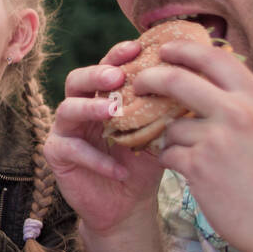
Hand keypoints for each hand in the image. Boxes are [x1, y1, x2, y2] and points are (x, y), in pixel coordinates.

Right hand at [45, 39, 165, 233]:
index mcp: (103, 96)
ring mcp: (65, 129)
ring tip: (113, 112)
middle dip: (96, 74)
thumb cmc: (142, 163)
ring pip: (67, 109)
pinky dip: (96, 159)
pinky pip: (71, 149)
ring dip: (90, 108)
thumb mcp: (157, 134)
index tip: (137, 47)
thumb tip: (196, 82)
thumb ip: (165, 109)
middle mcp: (80, 107)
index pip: (106, 66)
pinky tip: (119, 168)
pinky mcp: (56, 154)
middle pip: (77, 79)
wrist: (127, 204)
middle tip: (117, 76)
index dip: (117, 54)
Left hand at [137, 39, 252, 251]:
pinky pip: (168, 154)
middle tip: (139, 83)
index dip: (184, 50)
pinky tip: (187, 172)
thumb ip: (250, 108)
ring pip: (171, 127)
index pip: (215, 58)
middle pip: (178, 80)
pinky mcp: (199, 168)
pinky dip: (171, 161)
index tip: (164, 50)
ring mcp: (216, 139)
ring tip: (187, 155)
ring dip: (170, 139)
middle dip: (151, 78)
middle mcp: (238, 112)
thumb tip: (219, 93)